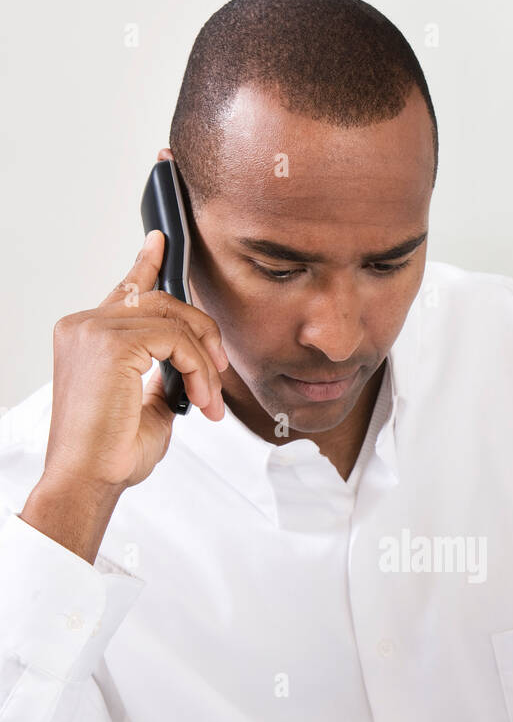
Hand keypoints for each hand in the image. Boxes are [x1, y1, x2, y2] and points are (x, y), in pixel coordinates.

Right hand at [46, 228, 226, 493]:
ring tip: (210, 400)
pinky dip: (199, 369)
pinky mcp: (111, 343)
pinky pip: (176, 339)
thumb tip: (186, 368)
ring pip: (174, 320)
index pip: (124, 291)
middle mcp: (83, 325)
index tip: (161, 242)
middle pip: (160, 301)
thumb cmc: (109, 454)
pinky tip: (201, 399)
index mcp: (85, 336)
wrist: (88, 478)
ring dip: (204, 361)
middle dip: (201, 332)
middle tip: (221, 371)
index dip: (146, 264)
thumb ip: (161, 377)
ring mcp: (93, 330)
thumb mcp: (144, 407)